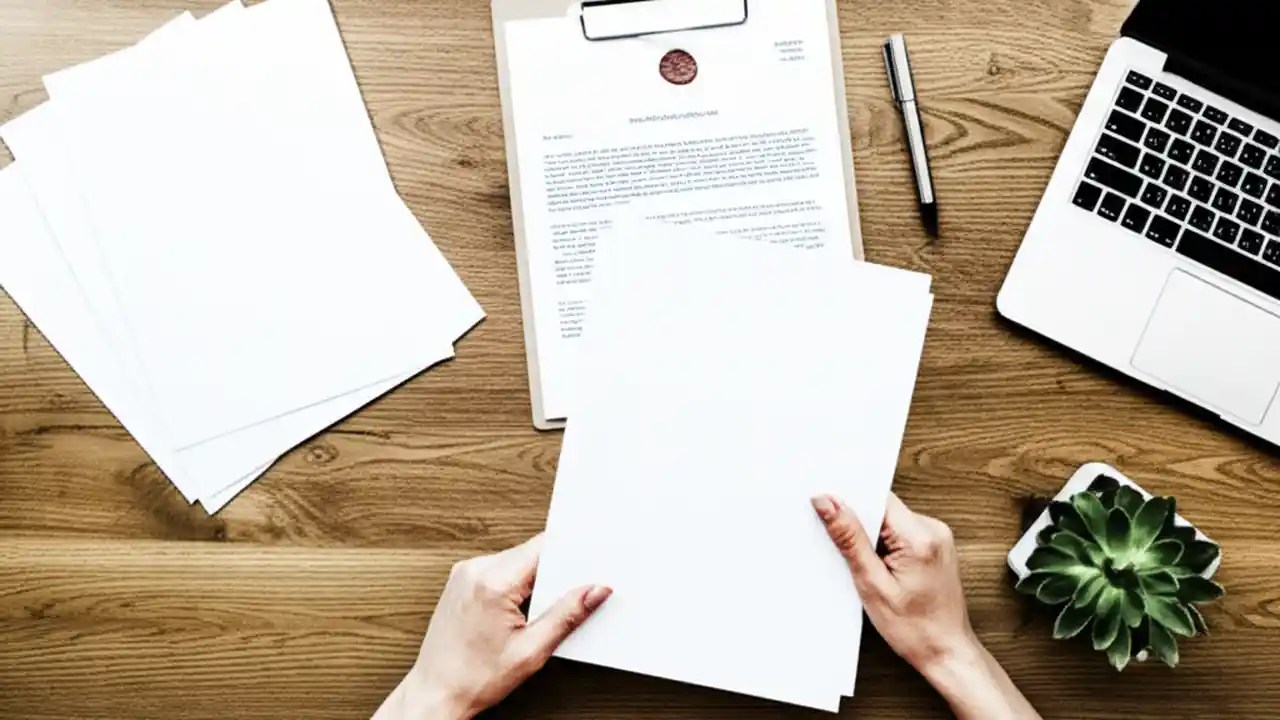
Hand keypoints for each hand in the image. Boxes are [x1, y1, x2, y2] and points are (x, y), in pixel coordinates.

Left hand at [373, 534, 610, 719]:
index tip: (588, 567)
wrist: (436, 693)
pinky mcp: (461, 581)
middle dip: (555, 572)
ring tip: (535, 615)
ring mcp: (464, 573)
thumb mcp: (531, 650)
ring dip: (534, 579)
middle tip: (567, 600)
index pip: (544, 546)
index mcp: (493, 581)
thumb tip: (595, 591)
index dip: (572, 554)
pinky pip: (499, 569)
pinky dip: (516, 584)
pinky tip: (518, 613)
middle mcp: (475, 570)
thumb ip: (567, 615)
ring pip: (516, 560)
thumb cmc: (474, 679)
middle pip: (531, 552)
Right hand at [811, 493, 1040, 719]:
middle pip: (883, 507)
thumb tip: (828, 503)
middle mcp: (934, 530)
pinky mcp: (936, 545)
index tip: (827, 515)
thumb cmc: (915, 629)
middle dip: (860, 525)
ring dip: (873, 537)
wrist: (948, 653)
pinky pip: (902, 531)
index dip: (849, 502)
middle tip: (848, 554)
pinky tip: (881, 569)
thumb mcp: (872, 584)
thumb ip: (849, 539)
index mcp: (920, 537)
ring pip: (891, 519)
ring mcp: (938, 536)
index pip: (876, 498)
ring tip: (870, 569)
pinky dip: (886, 544)